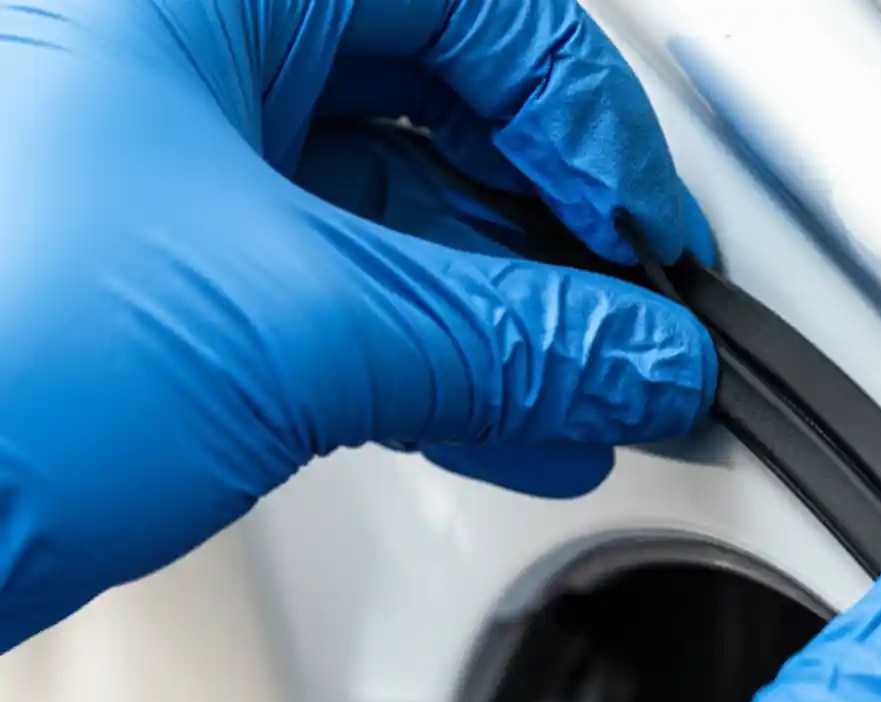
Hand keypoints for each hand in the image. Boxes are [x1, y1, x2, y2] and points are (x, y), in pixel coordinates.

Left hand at [0, 0, 714, 651]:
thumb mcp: (294, 319)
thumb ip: (505, 333)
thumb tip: (637, 349)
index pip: (477, 11)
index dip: (587, 129)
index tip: (648, 240)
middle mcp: (183, 47)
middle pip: (443, 111)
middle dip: (556, 238)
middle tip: (634, 324)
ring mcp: (175, 161)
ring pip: (400, 216)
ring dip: (512, 320)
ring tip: (598, 393)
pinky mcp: (173, 274)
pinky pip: (346, 293)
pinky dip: (438, 363)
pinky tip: (518, 422)